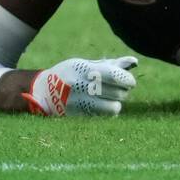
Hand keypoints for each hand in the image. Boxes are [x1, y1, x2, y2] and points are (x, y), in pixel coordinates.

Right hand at [23, 56, 137, 116]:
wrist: (44, 92)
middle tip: (119, 88)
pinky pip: (105, 117)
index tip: (130, 81)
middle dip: (123, 91)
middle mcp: (82, 86)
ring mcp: (81, 103)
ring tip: (111, 98)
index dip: (127, 79)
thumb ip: (110, 65)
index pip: (114, 75)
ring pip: (114, 107)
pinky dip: (108, 111)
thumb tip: (134, 62)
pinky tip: (101, 106)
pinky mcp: (81, 116)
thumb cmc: (70, 73)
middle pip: (117, 93)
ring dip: (116, 103)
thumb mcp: (85, 64)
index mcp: (83, 69)